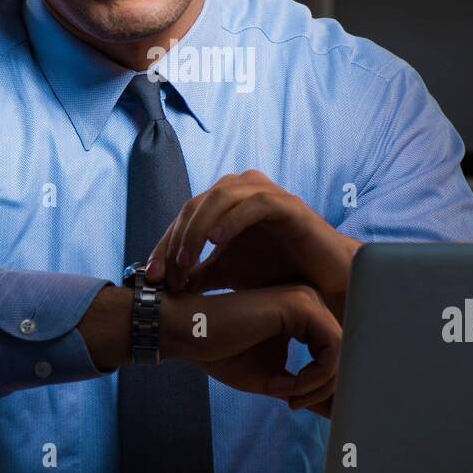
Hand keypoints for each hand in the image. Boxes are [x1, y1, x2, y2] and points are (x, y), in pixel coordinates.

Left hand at [147, 171, 361, 320]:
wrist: (322, 283)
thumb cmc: (276, 273)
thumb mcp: (227, 273)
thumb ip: (197, 272)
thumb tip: (162, 283)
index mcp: (224, 202)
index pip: (183, 217)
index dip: (163, 245)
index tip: (150, 277)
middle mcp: (241, 189)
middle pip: (194, 205)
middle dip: (176, 239)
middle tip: (166, 273)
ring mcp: (264, 192)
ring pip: (219, 198)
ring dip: (197, 230)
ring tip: (186, 261)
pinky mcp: (287, 203)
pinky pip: (254, 203)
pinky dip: (232, 219)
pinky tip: (217, 242)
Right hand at [162, 282, 339, 417]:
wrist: (188, 334)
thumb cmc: (224, 354)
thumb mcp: (274, 381)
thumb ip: (306, 390)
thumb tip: (339, 412)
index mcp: (305, 315)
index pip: (337, 354)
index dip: (329, 387)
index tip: (302, 405)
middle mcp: (311, 302)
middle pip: (346, 353)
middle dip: (327, 389)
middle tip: (295, 405)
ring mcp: (307, 300)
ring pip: (342, 353)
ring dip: (317, 386)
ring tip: (285, 394)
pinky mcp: (301, 305)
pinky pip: (332, 351)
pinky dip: (311, 378)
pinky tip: (281, 384)